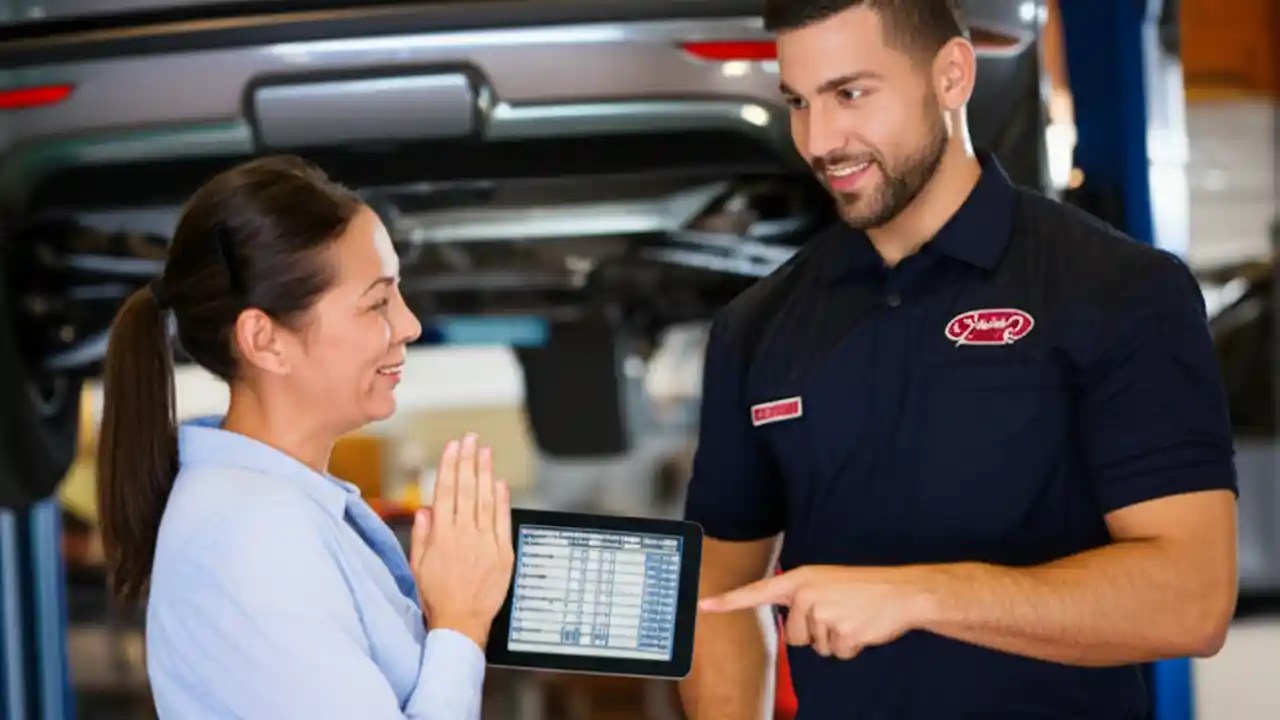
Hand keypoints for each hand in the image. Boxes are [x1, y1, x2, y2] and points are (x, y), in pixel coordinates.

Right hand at [410, 433, 514, 649]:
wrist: (461, 624)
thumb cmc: (437, 597)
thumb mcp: (418, 566)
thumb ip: (423, 535)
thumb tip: (426, 509)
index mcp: (442, 536)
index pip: (446, 492)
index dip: (450, 466)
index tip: (452, 447)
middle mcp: (464, 535)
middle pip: (467, 489)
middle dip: (468, 460)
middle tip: (470, 438)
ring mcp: (485, 543)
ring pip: (485, 500)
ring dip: (485, 473)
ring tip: (484, 451)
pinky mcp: (503, 553)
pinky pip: (502, 521)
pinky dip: (502, 500)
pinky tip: (499, 482)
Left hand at [699, 566, 935, 659]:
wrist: (901, 593)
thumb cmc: (864, 590)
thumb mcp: (827, 584)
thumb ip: (803, 600)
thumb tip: (791, 628)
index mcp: (801, 579)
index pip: (757, 591)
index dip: (729, 601)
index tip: (703, 606)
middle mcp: (807, 594)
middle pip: (793, 635)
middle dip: (814, 633)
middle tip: (838, 614)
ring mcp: (823, 613)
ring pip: (815, 647)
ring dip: (834, 639)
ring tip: (852, 618)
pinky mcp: (841, 632)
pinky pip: (836, 654)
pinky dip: (850, 648)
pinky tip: (861, 628)